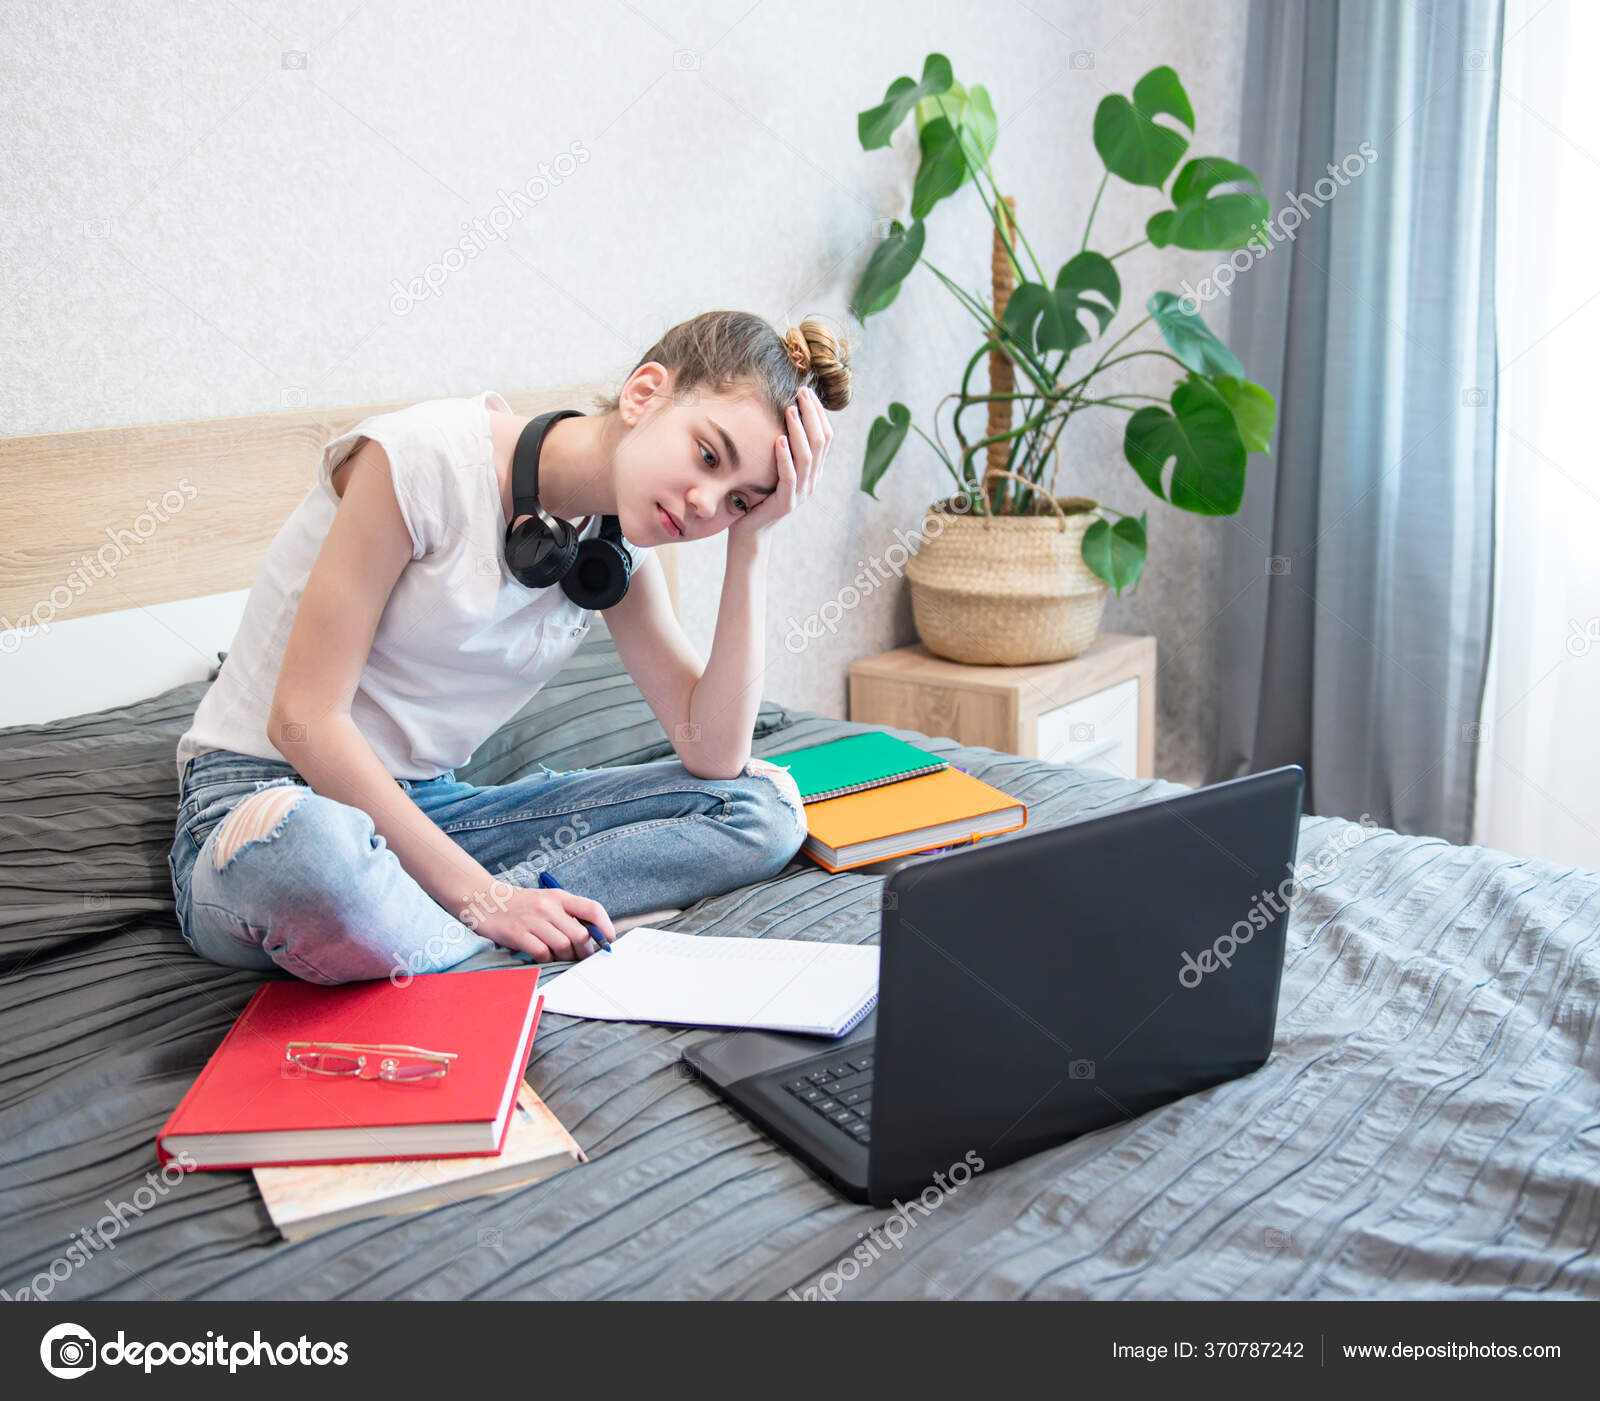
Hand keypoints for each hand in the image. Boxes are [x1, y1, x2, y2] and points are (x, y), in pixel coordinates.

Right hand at [472, 885, 615, 962]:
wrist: (484, 899)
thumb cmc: (521, 904)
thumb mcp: (547, 900)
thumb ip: (568, 914)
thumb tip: (593, 937)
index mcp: (559, 896)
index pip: (593, 909)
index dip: (606, 927)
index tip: (608, 941)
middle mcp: (548, 906)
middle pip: (581, 934)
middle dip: (585, 951)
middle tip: (581, 957)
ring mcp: (532, 920)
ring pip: (564, 946)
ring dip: (566, 958)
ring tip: (561, 958)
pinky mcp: (517, 934)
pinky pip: (542, 953)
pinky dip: (547, 960)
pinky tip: (544, 957)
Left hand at [727, 384, 832, 542]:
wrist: (749, 530)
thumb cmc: (757, 493)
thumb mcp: (773, 465)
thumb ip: (782, 446)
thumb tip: (781, 411)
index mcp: (813, 470)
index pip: (825, 436)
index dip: (818, 413)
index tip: (806, 391)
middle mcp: (812, 480)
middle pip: (821, 442)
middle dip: (812, 415)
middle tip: (801, 392)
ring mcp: (801, 493)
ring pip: (807, 457)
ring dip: (799, 431)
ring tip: (790, 410)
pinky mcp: (786, 503)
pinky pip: (789, 477)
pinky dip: (785, 457)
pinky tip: (779, 440)